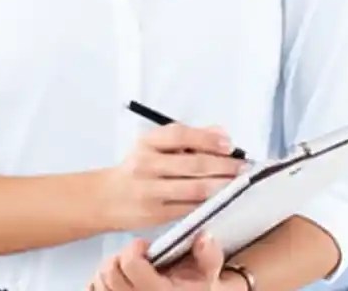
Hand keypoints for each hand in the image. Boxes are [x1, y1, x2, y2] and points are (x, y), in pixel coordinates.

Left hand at [89, 233, 225, 290]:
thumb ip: (208, 255)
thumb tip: (204, 237)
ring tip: (125, 267)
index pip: (131, 264)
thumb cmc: (194, 288)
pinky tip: (114, 280)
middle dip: (119, 257)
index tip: (144, 246)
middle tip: (134, 255)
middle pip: (110, 272)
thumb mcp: (208, 272)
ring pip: (98, 283)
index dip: (135, 249)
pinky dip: (98, 283)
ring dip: (108, 269)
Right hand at [98, 123, 247, 230]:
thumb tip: (221, 133)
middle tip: (242, 167)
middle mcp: (146, 165)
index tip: (229, 144)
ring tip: (236, 182)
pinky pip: (189, 208)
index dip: (208, 138)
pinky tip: (220, 198)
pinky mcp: (156, 213)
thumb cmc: (136, 169)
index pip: (179, 135)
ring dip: (220, 185)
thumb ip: (188, 138)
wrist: (105, 198)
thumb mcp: (154, 146)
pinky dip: (208, 202)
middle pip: (192, 164)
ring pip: (194, 188)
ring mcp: (150, 191)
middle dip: (223, 165)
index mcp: (147, 143)